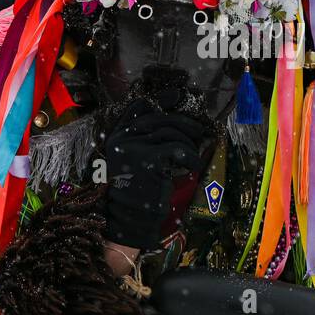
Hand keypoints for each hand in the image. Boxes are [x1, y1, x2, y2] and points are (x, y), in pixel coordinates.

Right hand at [102, 100, 206, 251]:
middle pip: (158, 118)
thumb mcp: (132, 161)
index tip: (177, 95)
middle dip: (183, 121)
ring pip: (170, 133)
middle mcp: (122, 139)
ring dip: (188, 142)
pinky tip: (192, 166)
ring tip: (193, 154)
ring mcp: (134, 148)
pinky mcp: (149, 160)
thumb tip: (173, 121)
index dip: (159, 99)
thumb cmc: (134, 193)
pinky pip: (177, 150)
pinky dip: (190, 157)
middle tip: (199, 129)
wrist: (127, 219)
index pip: (138, 107)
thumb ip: (144, 140)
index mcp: (116, 136)